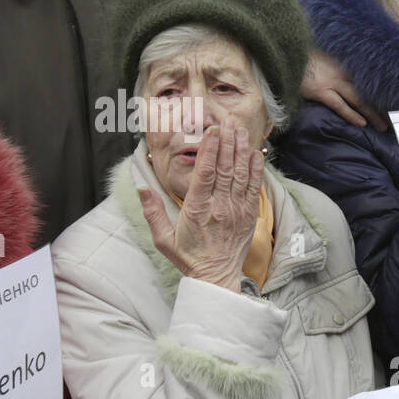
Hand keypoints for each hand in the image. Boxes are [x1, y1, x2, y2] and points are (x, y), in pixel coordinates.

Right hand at [139, 119, 261, 292]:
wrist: (216, 277)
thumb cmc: (188, 256)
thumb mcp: (162, 239)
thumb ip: (153, 212)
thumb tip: (142, 188)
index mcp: (197, 210)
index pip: (205, 174)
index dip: (210, 150)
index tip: (212, 131)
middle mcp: (219, 207)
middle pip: (224, 168)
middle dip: (227, 142)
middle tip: (227, 122)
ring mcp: (236, 211)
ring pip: (240, 174)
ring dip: (241, 150)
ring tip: (239, 130)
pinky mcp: (249, 215)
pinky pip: (255, 187)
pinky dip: (256, 168)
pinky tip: (255, 152)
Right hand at [302, 48, 388, 130]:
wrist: (285, 50)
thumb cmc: (301, 52)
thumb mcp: (321, 52)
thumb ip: (334, 60)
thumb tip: (343, 64)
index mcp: (343, 62)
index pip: (368, 78)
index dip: (381, 90)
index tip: (392, 98)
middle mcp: (341, 71)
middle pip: (368, 91)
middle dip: (382, 105)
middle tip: (394, 118)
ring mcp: (331, 81)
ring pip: (358, 100)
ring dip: (372, 114)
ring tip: (383, 126)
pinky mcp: (320, 90)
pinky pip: (339, 105)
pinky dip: (351, 114)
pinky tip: (361, 123)